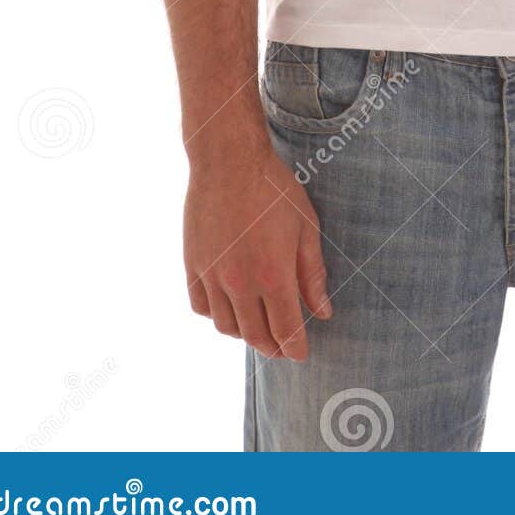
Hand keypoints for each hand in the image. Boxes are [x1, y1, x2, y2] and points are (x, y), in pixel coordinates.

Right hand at [184, 146, 332, 359]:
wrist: (229, 160)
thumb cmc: (274, 188)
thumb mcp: (306, 226)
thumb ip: (313, 273)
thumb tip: (322, 312)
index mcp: (273, 275)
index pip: (286, 330)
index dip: (295, 348)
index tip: (301, 354)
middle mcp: (240, 283)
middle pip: (255, 335)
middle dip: (272, 347)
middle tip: (283, 347)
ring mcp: (212, 275)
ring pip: (226, 326)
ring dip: (244, 333)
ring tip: (258, 327)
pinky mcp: (192, 264)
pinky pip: (200, 306)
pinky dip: (215, 314)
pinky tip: (228, 306)